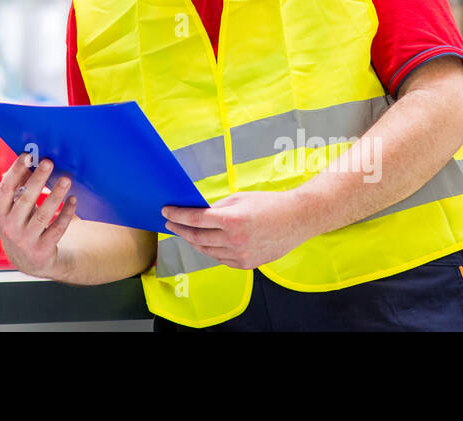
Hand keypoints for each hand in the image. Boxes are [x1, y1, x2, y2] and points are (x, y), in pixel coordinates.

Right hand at [0, 154, 76, 278]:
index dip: (15, 172)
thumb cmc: (21, 225)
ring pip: (43, 214)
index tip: (27, 155)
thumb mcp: (13, 210)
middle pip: (25, 200)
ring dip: (56, 195)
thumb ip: (18, 187)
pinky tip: (73, 199)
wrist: (28, 261)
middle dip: (38, 179)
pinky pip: (57, 228)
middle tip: (49, 162)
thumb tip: (27, 159)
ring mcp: (25, 240)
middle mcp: (9, 228)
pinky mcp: (42, 249)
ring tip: (66, 179)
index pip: (5, 190)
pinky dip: (66, 213)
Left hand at [160, 189, 313, 270]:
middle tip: (170, 223)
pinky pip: (221, 258)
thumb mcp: (239, 199)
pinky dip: (210, 250)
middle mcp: (235, 240)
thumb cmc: (269, 204)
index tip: (166, 212)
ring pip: (207, 250)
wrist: (296, 220)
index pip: (195, 220)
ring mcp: (241, 255)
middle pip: (197, 238)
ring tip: (185, 232)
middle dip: (180, 230)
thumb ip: (217, 208)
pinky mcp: (246, 264)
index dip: (177, 215)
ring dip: (193, 241)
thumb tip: (198, 214)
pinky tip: (205, 242)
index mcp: (232, 220)